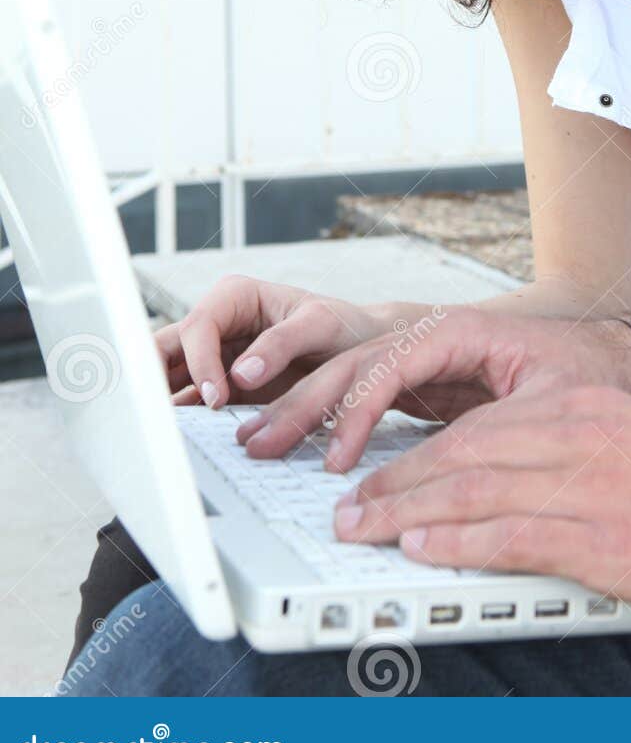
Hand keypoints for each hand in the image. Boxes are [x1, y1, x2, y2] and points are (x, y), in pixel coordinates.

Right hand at [156, 274, 433, 409]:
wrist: (367, 356)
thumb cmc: (345, 328)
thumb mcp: (321, 325)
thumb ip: (281, 343)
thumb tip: (240, 373)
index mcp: (235, 297)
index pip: (198, 326)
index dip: (200, 361)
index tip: (217, 395)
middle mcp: (217, 326)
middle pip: (165, 347)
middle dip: (151, 376)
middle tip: (152, 414)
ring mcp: (214, 360)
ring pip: (168, 378)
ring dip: (159, 403)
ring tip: (157, 435)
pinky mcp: (219, 391)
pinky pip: (188, 405)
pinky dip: (179, 423)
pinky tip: (178, 445)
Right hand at [235, 307, 630, 464]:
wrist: (613, 357)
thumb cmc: (588, 369)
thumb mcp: (551, 399)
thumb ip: (499, 426)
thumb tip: (453, 465)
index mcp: (459, 330)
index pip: (388, 363)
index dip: (356, 410)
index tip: (336, 458)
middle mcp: (433, 336)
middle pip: (354, 363)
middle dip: (303, 403)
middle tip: (258, 443)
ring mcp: (424, 357)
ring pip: (350, 376)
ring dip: (303, 408)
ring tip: (258, 440)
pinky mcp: (424, 383)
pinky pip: (366, 397)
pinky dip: (331, 419)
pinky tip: (304, 446)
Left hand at [334, 385, 630, 622]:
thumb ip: (585, 459)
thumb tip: (530, 489)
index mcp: (586, 411)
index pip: (481, 427)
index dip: (424, 456)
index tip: (388, 474)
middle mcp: (575, 436)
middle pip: (461, 455)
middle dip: (397, 482)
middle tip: (353, 504)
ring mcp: (584, 485)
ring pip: (468, 491)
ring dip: (403, 512)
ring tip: (361, 527)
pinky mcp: (597, 538)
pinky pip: (505, 536)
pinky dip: (453, 542)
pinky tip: (418, 549)